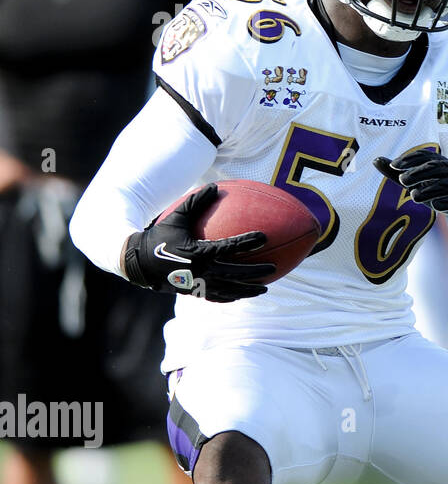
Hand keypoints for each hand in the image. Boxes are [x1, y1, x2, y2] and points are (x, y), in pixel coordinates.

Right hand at [123, 183, 273, 302]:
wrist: (137, 262)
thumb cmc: (159, 236)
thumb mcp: (176, 217)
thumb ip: (195, 202)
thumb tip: (215, 186)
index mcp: (198, 252)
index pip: (229, 247)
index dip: (247, 242)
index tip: (264, 237)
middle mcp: (200, 271)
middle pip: (235, 273)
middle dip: (256, 271)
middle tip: (274, 268)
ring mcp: (197, 284)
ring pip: (229, 290)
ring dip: (248, 290)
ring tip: (264, 289)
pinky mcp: (193, 293)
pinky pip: (217, 297)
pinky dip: (231, 297)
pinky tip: (242, 295)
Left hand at [374, 150, 447, 224]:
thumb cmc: (435, 187)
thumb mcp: (416, 180)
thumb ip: (396, 172)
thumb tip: (375, 160)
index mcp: (437, 161)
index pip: (423, 156)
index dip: (409, 159)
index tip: (394, 165)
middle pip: (435, 167)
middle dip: (418, 172)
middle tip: (402, 180)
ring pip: (445, 184)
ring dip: (429, 190)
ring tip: (414, 196)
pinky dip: (446, 202)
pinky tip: (435, 206)